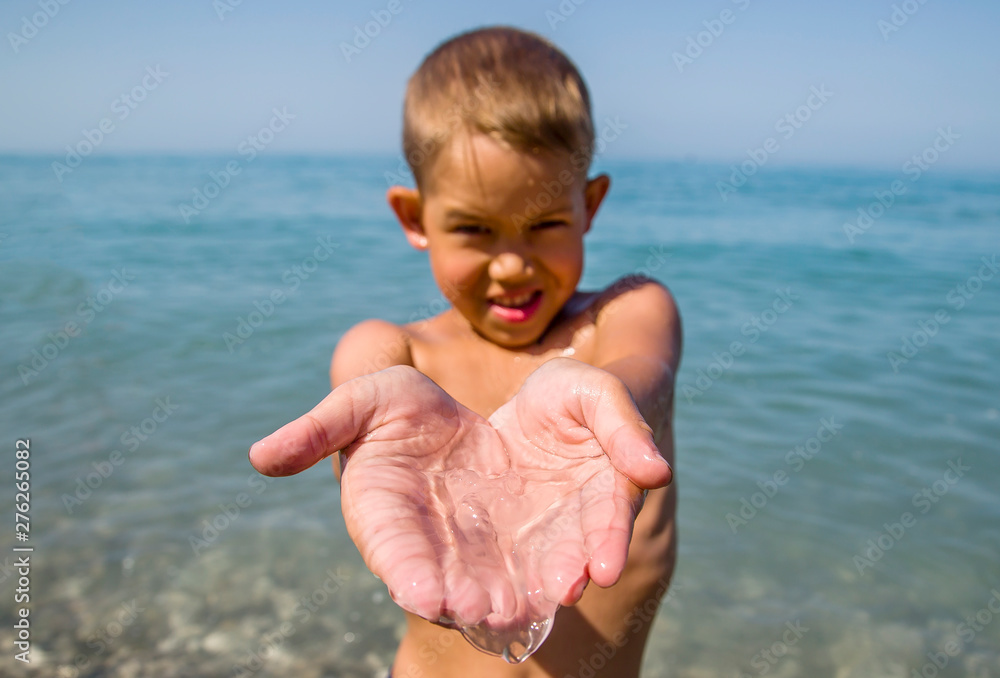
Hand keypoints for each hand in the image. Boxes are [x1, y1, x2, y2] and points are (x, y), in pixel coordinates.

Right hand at [248, 360, 671, 628]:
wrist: (471, 422)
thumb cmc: (403, 410)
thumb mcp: (366, 399)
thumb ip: (320, 427)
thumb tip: (259, 458)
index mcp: (384, 508)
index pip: (390, 546)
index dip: (407, 570)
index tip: (426, 595)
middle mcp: (434, 540)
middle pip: (449, 576)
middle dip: (467, 595)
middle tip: (488, 610)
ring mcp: (481, 546)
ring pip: (499, 576)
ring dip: (516, 594)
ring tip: (534, 606)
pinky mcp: (526, 539)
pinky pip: (541, 556)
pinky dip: (555, 567)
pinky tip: (575, 576)